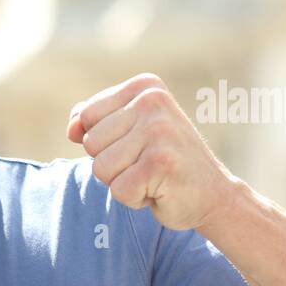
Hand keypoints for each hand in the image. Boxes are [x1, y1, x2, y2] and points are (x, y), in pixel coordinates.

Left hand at [67, 73, 239, 231]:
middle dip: (112, 165)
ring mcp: (158, 130)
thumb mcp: (129, 133)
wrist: (213, 195)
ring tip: (152, 176)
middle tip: (146, 164)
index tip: (137, 145)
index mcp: (144, 87)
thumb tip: (72, 126)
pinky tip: (160, 190)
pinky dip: (135, 199)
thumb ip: (94, 122)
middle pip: (90, 143)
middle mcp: (152, 101)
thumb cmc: (164, 163)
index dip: (103, 142)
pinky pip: (119, 190)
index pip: (86, 116)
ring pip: (101, 168)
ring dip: (122, 182)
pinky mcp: (161, 162)